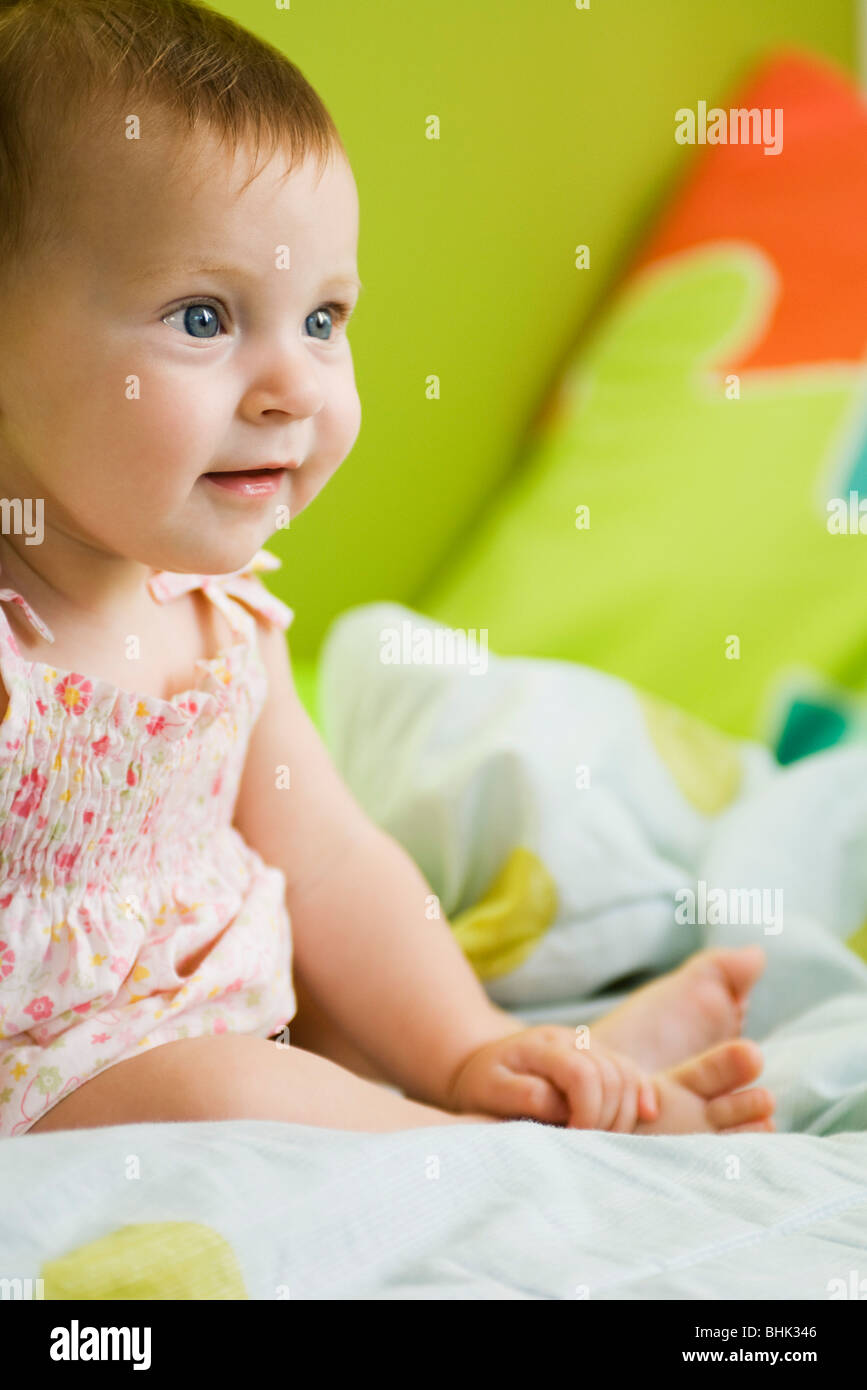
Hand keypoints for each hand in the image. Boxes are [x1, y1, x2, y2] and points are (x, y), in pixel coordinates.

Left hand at [443, 1025, 658, 1129]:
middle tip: (589, 1145)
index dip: (587, 1113)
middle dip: (607, 1118)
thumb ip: (526, 1097)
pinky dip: (642, 1092)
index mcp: (543, 1046)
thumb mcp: (490, 1090)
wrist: (482, 1061)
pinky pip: (632, 1070)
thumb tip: (564, 1110)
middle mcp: (571, 1039)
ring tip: (603, 1138)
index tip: (574, 1139)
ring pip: (627, 1073)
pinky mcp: (600, 1057)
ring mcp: (589, 1046)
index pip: (583, 1075)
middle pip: (612, 1075)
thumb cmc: (483, 1082)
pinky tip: (645, 1114)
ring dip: (625, 1111)